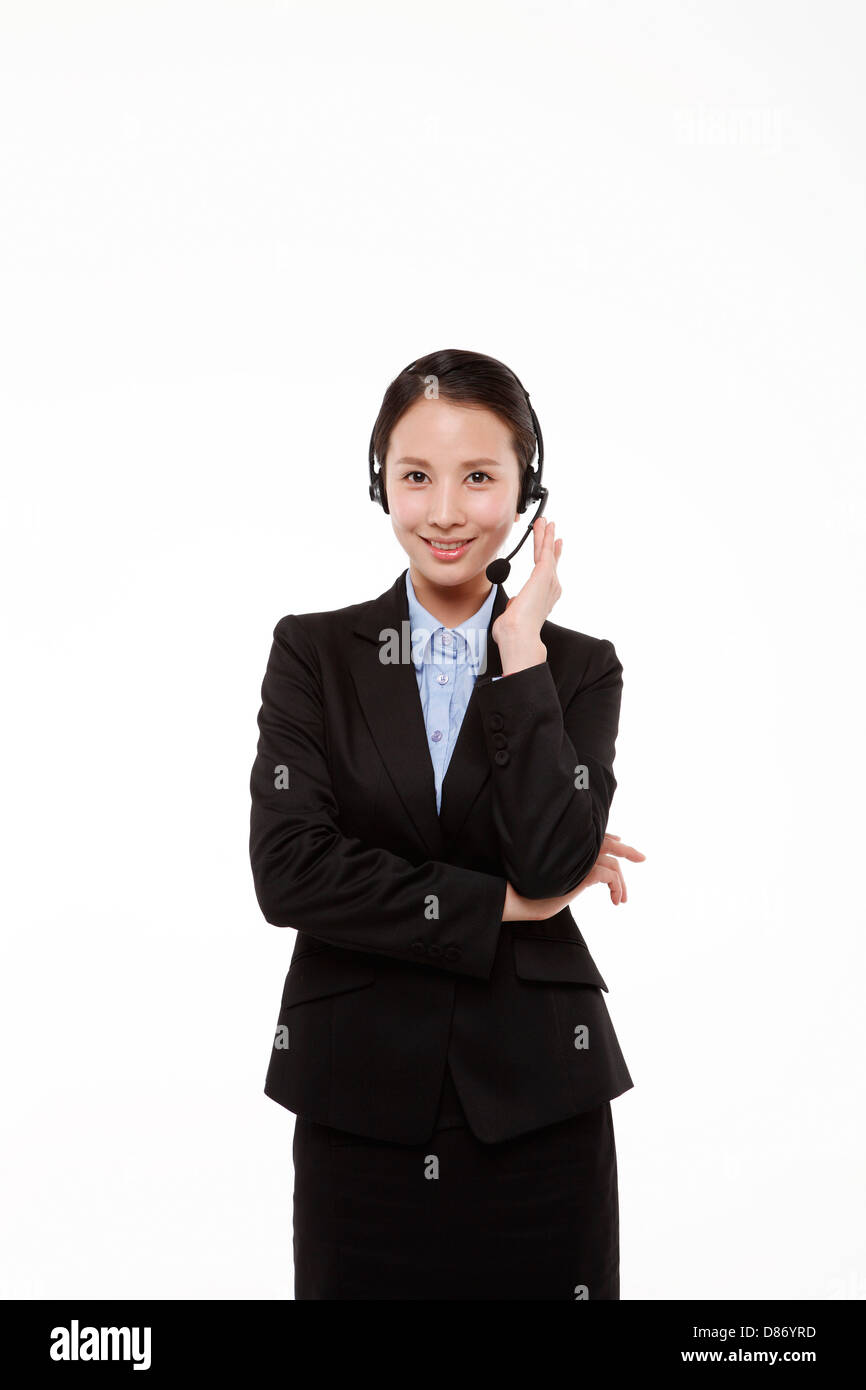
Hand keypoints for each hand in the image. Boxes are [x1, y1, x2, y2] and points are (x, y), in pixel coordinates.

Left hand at [491, 516, 562, 653]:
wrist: (518, 636)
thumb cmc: (513, 633)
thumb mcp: (513, 616)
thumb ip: (515, 607)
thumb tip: (514, 604)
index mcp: (543, 597)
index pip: (546, 573)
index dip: (549, 559)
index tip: (550, 549)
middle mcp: (550, 588)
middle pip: (550, 559)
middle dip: (550, 543)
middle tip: (551, 529)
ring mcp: (548, 580)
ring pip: (547, 552)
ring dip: (545, 536)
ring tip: (545, 522)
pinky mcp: (544, 574)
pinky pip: (545, 550)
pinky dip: (545, 537)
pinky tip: (544, 526)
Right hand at [502, 833, 645, 919]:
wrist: (520, 897)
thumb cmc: (532, 890)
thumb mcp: (554, 876)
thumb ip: (570, 868)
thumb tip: (585, 876)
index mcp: (567, 845)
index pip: (594, 836)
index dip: (610, 838)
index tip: (619, 841)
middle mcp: (575, 847)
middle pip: (607, 843)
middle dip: (627, 850)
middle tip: (642, 858)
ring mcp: (580, 857)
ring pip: (613, 864)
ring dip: (621, 883)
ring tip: (622, 900)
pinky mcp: (584, 870)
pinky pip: (611, 876)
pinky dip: (616, 887)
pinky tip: (615, 900)